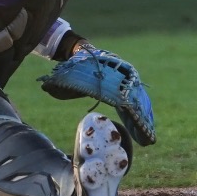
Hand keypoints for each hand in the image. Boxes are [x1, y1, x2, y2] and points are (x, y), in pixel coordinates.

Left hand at [40, 47, 156, 146]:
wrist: (85, 54)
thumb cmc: (75, 68)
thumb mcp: (66, 75)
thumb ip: (58, 84)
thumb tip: (46, 88)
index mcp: (113, 78)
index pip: (127, 99)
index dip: (135, 116)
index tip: (141, 129)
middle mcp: (125, 79)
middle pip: (138, 103)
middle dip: (144, 122)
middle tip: (150, 141)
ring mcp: (128, 82)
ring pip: (140, 104)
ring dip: (145, 121)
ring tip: (149, 140)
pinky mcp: (125, 88)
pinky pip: (135, 104)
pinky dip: (140, 116)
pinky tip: (144, 130)